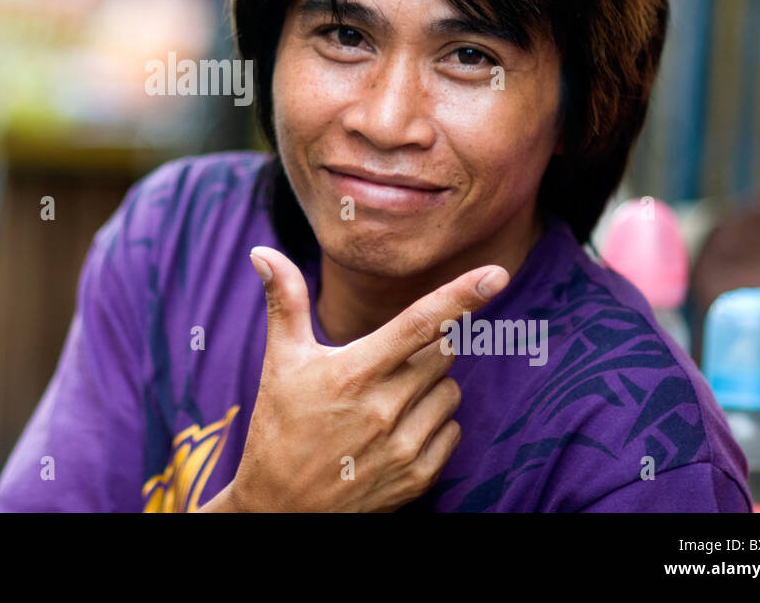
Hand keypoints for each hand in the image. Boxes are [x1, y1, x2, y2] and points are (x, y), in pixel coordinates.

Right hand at [200, 246, 509, 511]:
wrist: (281, 509)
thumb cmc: (279, 427)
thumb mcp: (281, 362)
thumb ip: (285, 301)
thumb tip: (263, 252)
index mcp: (354, 371)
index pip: (419, 323)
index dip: (461, 295)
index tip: (496, 274)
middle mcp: (384, 408)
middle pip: (442, 354)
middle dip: (424, 349)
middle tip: (386, 363)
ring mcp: (404, 445)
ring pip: (450, 392)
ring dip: (431, 387)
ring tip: (388, 400)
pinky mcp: (417, 477)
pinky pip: (453, 432)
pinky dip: (435, 423)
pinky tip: (398, 429)